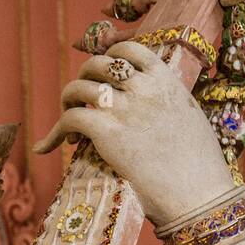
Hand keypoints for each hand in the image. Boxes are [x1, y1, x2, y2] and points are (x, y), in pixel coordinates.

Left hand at [34, 41, 235, 226]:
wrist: (198, 194)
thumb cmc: (199, 167)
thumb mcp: (190, 118)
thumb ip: (169, 103)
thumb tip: (159, 107)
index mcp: (165, 80)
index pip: (128, 50)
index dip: (108, 58)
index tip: (100, 75)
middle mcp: (143, 87)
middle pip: (97, 65)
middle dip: (83, 80)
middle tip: (80, 102)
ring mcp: (124, 108)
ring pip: (78, 87)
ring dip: (67, 103)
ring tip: (69, 127)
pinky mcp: (107, 132)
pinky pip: (70, 118)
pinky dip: (53, 133)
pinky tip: (45, 147)